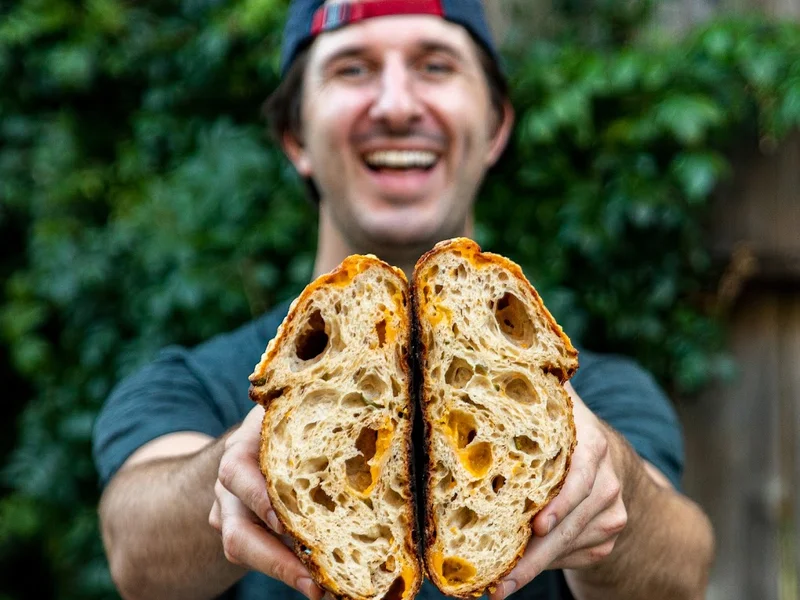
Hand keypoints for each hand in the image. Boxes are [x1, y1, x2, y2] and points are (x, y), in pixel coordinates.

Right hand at [209, 404, 323, 599]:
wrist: (258, 436)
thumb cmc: (288, 420)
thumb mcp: (293, 410)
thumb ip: (311, 411)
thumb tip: (373, 414)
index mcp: (240, 450)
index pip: (238, 473)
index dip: (260, 498)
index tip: (287, 523)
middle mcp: (230, 487)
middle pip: (237, 532)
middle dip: (275, 561)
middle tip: (314, 582)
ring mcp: (232, 514)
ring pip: (244, 552)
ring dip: (284, 573)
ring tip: (321, 590)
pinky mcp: (243, 533)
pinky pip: (260, 558)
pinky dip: (290, 569)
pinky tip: (322, 582)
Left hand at [489, 384, 628, 598]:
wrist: (608, 458)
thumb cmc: (562, 424)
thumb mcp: (555, 399)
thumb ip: (534, 379)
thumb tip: (491, 352)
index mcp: (592, 442)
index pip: (580, 475)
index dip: (560, 501)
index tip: (535, 525)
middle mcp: (607, 479)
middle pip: (573, 523)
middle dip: (536, 555)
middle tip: (502, 580)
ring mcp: (611, 511)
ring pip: (572, 546)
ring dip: (536, 567)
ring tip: (499, 586)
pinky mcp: (607, 536)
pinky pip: (576, 556)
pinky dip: (548, 565)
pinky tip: (517, 574)